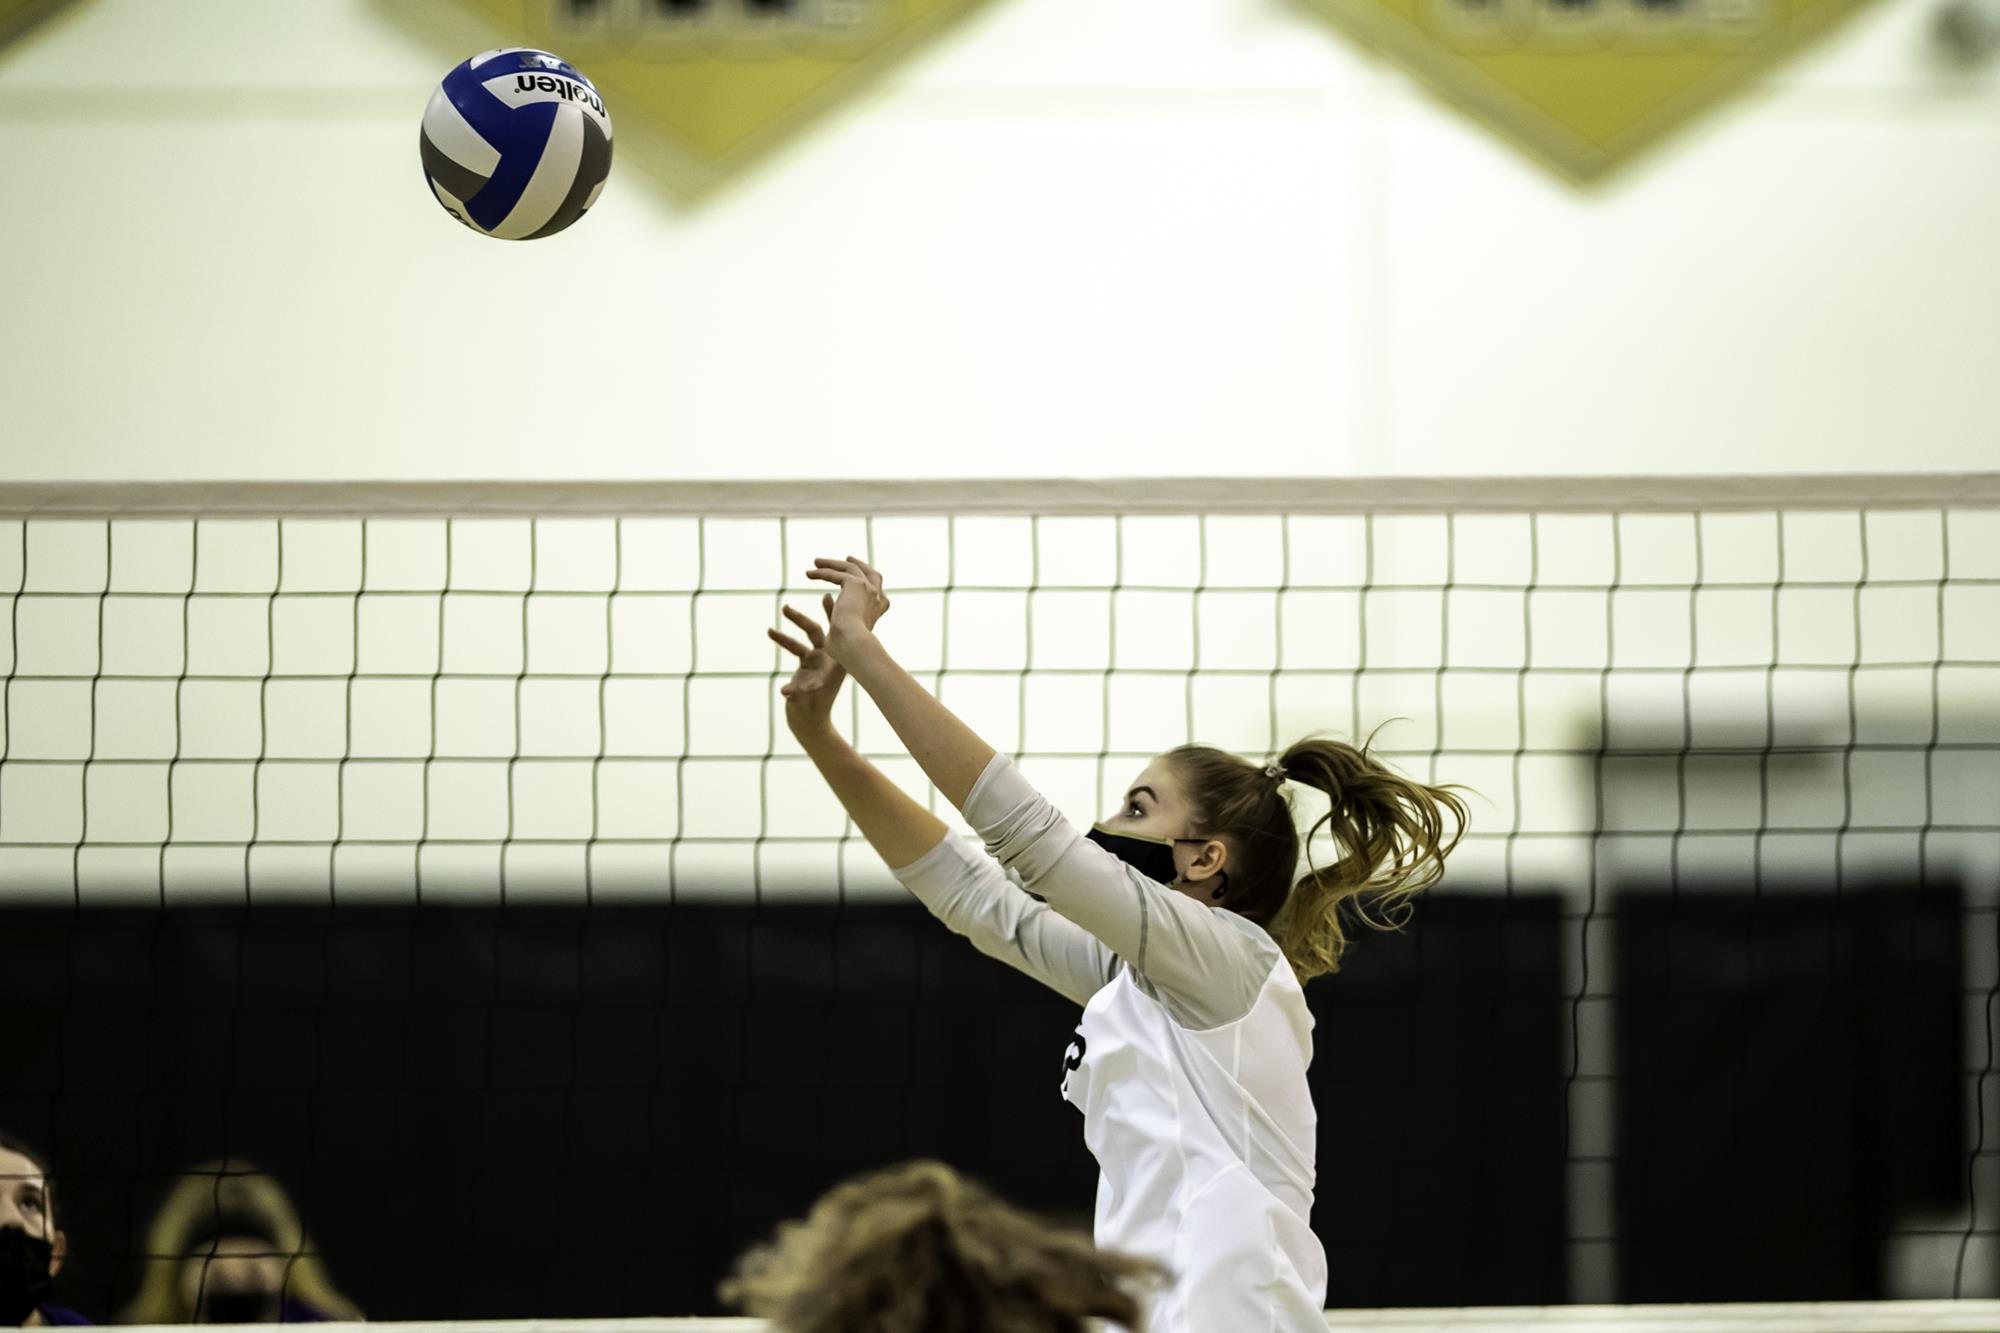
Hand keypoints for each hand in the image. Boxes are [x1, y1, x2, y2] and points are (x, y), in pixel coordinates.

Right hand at [768, 596, 847, 734]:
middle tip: (788, 607)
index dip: (832, 616)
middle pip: (817, 631)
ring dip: (796, 622)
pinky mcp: (807, 663)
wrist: (811, 723)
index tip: (826, 598)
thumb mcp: (806, 703)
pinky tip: (770, 630)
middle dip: (803, 619)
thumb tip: (787, 691)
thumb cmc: (813, 714)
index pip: (836, 634)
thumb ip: (797, 695)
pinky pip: (795, 646)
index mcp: (835, 663)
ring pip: (807, 635)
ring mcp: (818, 659)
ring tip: (783, 608)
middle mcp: (828, 657)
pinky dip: (783, 639)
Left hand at [805, 555, 890, 661]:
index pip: (876, 590)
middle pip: (870, 573)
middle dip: (858, 564)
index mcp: (879, 608)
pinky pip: (836, 573)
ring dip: (833, 564)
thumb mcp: (841, 628)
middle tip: (846, 559)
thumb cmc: (847, 646)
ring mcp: (868, 588)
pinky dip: (822, 572)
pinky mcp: (855, 583)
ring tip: (817, 562)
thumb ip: (834, 611)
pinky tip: (808, 574)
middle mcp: (877, 596)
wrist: (853, 644)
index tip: (853, 577)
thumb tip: (826, 595)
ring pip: (850, 568)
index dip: (866, 580)